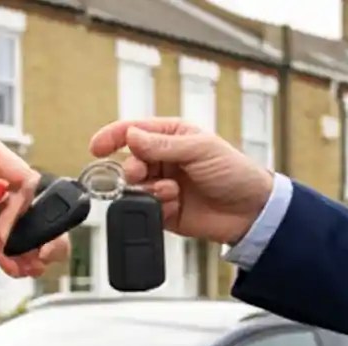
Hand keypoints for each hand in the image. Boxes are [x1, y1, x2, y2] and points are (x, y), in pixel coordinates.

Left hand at [0, 134, 69, 277]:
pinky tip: (8, 265)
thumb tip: (4, 189)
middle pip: (25, 205)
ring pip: (15, 227)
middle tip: (34, 256)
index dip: (19, 209)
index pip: (23, 180)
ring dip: (19, 248)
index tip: (5, 232)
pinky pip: (0, 239)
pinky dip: (5, 253)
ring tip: (22, 268)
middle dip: (29, 233)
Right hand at [89, 118, 273, 244]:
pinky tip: (177, 206)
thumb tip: (131, 136)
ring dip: (150, 191)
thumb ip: (163, 145)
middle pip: (129, 162)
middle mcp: (164, 160)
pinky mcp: (165, 211)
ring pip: (135, 189)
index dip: (112, 137)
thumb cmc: (234, 172)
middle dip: (133, 170)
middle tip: (143, 174)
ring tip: (172, 193)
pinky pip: (147, 210)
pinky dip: (159, 208)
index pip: (133, 131)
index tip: (97, 147)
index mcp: (171, 137)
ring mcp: (163, 186)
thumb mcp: (200, 149)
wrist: (250, 211)